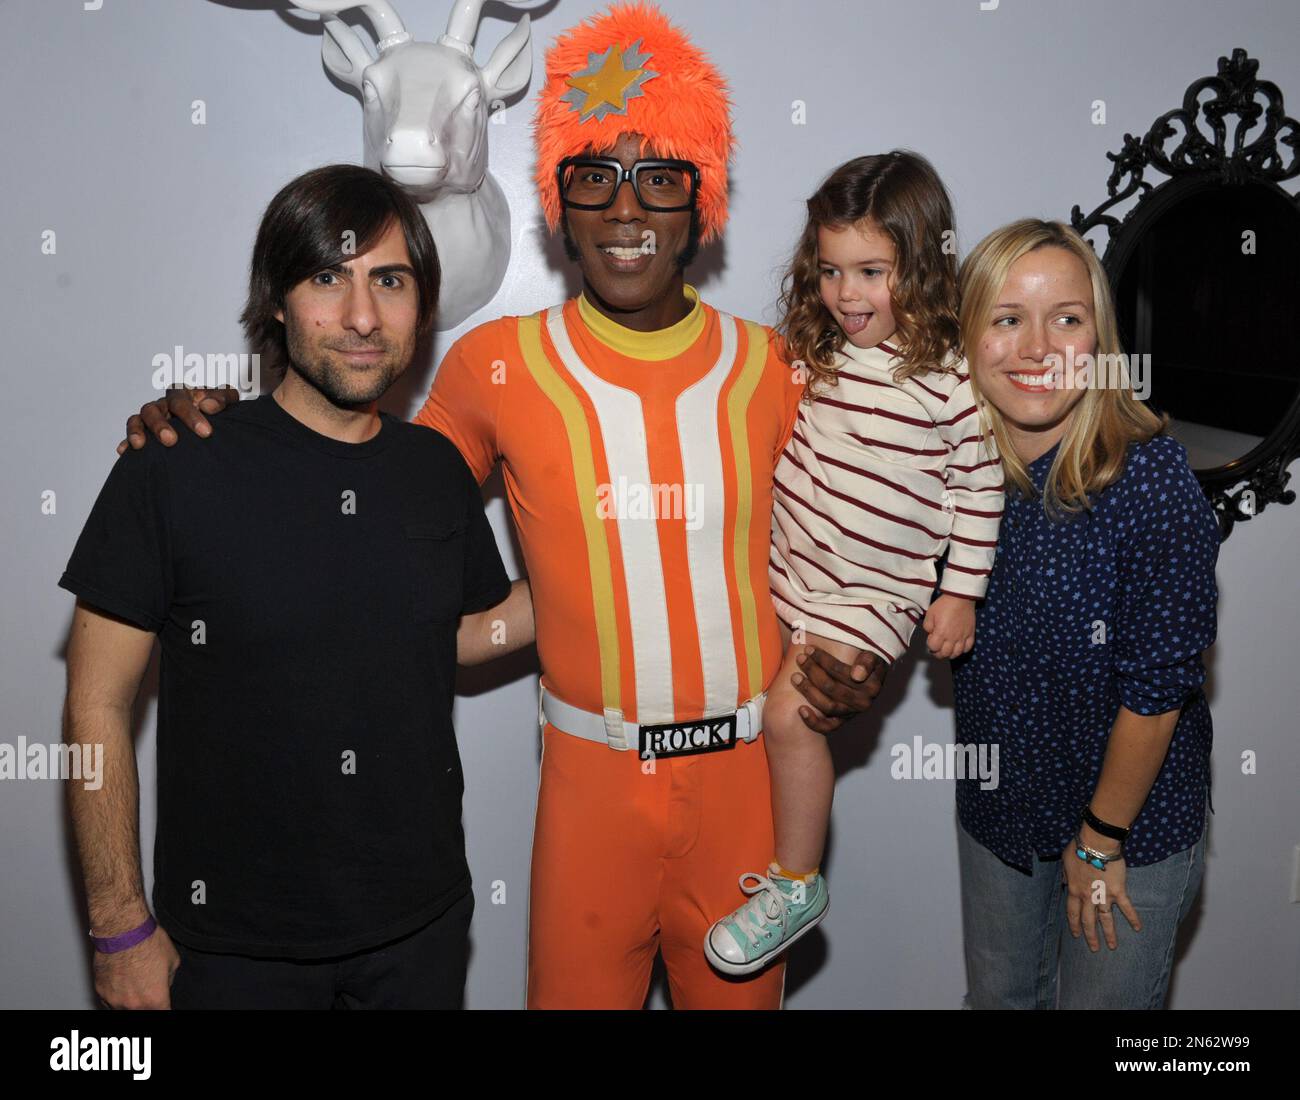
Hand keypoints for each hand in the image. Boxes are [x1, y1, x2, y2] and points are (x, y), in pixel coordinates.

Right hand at [93, 925, 181, 1009]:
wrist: (123, 932)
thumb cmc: (147, 942)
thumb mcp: (173, 961)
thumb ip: (169, 980)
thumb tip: (164, 983)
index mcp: (154, 999)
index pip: (162, 1013)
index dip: (163, 1007)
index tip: (162, 1004)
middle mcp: (133, 1005)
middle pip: (142, 1012)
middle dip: (147, 1004)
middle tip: (148, 988)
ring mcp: (114, 1000)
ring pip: (123, 1009)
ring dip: (130, 1002)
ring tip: (134, 982)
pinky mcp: (100, 992)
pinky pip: (109, 1001)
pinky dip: (115, 995)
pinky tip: (121, 981)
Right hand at [116, 386, 238, 453]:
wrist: (213, 419)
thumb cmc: (218, 407)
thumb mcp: (227, 400)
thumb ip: (223, 398)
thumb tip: (209, 406)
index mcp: (181, 394)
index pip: (180, 401)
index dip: (191, 415)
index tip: (205, 432)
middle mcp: (162, 405)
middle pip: (153, 409)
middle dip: (160, 425)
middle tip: (171, 441)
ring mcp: (151, 418)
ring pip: (138, 419)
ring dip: (137, 431)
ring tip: (140, 445)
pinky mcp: (144, 432)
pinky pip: (131, 435)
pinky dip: (126, 442)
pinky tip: (124, 452)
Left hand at [789, 646, 887, 732]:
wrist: (871, 677)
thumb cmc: (868, 662)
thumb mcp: (872, 656)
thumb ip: (867, 661)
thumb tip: (857, 675)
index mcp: (872, 686)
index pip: (842, 673)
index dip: (823, 660)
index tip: (809, 649)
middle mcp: (863, 703)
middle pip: (831, 688)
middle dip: (812, 671)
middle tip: (800, 658)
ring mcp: (851, 713)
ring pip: (827, 706)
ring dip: (808, 691)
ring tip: (795, 676)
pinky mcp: (842, 721)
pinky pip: (827, 727)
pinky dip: (813, 721)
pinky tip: (801, 710)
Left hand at [923, 593, 974, 658]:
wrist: (960, 597)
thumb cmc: (945, 604)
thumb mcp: (930, 613)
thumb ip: (927, 626)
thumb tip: (930, 633)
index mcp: (941, 633)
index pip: (933, 647)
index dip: (930, 645)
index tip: (930, 640)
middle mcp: (952, 637)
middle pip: (945, 654)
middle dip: (938, 653)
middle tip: (936, 648)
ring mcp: (962, 637)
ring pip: (956, 653)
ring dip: (950, 654)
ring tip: (946, 649)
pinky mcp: (970, 634)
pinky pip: (968, 647)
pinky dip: (962, 650)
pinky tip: (958, 647)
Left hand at [1062, 827, 1140, 951]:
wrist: (1095, 844)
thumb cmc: (1078, 849)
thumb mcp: (1065, 862)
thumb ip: (1065, 875)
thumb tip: (1064, 882)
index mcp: (1074, 890)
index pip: (1072, 912)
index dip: (1074, 924)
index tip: (1076, 934)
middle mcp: (1087, 897)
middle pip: (1088, 921)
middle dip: (1090, 936)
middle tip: (1093, 949)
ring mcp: (1103, 896)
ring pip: (1106, 919)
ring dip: (1109, 934)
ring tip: (1112, 947)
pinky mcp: (1118, 892)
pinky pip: (1126, 908)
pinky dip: (1133, 918)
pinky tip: (1138, 928)